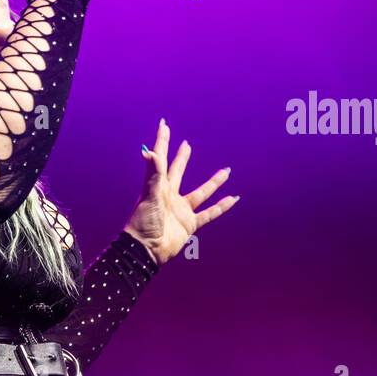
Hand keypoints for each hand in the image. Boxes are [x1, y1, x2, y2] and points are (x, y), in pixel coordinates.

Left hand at [123, 119, 239, 265]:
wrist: (146, 250)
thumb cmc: (143, 222)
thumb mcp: (149, 195)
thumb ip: (153, 174)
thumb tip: (149, 151)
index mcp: (158, 186)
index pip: (162, 159)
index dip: (163, 142)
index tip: (164, 125)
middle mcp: (170, 195)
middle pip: (178, 172)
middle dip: (182, 158)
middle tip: (186, 144)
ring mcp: (181, 210)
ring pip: (201, 193)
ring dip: (214, 182)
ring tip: (226, 170)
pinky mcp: (190, 224)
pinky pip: (209, 213)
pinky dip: (222, 207)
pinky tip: (233, 198)